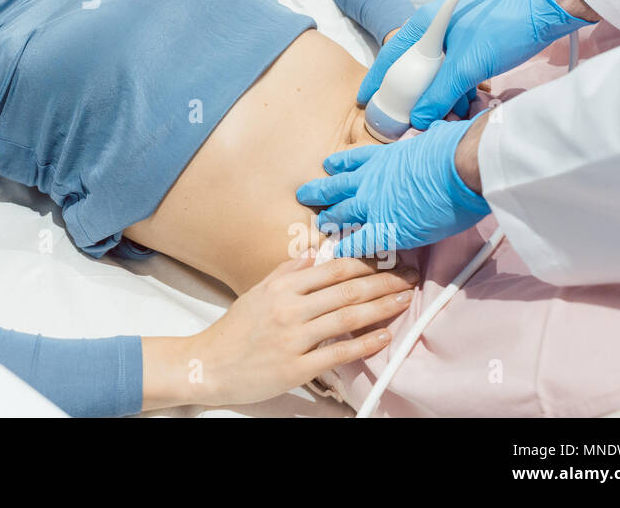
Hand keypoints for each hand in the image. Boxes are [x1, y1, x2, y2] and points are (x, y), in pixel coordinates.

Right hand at [187, 255, 417, 407]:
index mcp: (281, 287)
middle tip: (410, 278)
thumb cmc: (235, 329)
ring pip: (347, 318)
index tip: (389, 260)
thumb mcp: (257, 291)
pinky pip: (337, 353)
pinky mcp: (296, 367)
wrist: (209, 364)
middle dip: (383, 282)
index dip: (366, 262)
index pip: (333, 268)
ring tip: (405, 301)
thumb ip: (286, 271)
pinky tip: (384, 336)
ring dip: (381, 308)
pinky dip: (364, 344)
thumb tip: (314, 253)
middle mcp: (289, 308)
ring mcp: (293, 338)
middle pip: (346, 291)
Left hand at [295, 118, 490, 256]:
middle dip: (320, 190)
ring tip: (319, 223)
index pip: (355, 160)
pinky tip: (338, 251)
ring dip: (330, 219)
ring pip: (342, 212)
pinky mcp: (386, 227)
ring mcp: (375, 203)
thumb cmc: (456, 149)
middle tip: (304, 193)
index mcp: (385, 156)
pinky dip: (348, 246)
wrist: (461, 166)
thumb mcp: (437, 136)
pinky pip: (360, 240)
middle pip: (338, 185)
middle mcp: (372, 179)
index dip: (341, 164)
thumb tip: (441, 130)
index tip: (329, 165)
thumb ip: (433, 137)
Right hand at [357, 0, 592, 129]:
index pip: (391, 54)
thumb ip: (440, 94)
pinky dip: (458, 89)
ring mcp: (457, 36)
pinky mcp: (476, 44)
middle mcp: (437, 28)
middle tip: (412, 117)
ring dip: (441, 95)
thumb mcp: (468, 66)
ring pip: (438, 72)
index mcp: (425, 23)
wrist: (549, 11)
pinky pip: (456, 71)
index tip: (365, 99)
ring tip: (446, 117)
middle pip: (415, 67)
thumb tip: (419, 119)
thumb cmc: (505, 27)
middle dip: (416, 95)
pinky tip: (465, 106)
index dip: (377, 79)